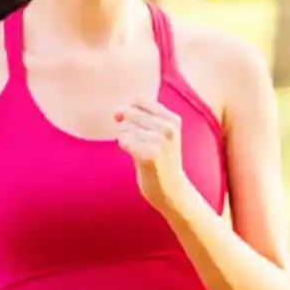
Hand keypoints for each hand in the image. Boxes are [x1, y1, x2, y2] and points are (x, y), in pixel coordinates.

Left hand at [115, 97, 189, 211]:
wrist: (172, 190)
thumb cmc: (160, 160)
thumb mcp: (160, 133)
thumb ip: (141, 117)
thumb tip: (117, 112)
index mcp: (173, 119)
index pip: (139, 99)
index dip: (127, 108)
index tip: (126, 122)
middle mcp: (169, 128)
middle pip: (129, 112)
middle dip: (125, 126)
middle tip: (137, 142)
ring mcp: (160, 141)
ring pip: (125, 128)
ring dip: (126, 139)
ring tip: (140, 151)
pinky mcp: (150, 155)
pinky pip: (124, 141)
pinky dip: (125, 147)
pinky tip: (136, 157)